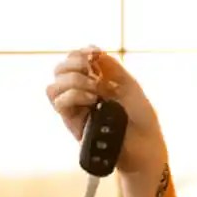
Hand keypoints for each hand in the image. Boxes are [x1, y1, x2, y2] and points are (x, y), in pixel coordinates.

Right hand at [45, 46, 166, 174]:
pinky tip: (92, 99)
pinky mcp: (72, 123)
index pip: (75, 59)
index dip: (80, 52)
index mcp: (95, 79)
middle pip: (59, 70)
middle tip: (92, 71)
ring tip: (94, 88)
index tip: (95, 53)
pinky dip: (74, 95)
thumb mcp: (129, 86)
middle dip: (73, 63)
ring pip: (53, 87)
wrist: (144, 143)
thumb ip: (112, 68)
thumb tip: (95, 52)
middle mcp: (81, 92)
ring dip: (72, 80)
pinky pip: (60, 103)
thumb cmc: (140, 116)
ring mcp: (75, 108)